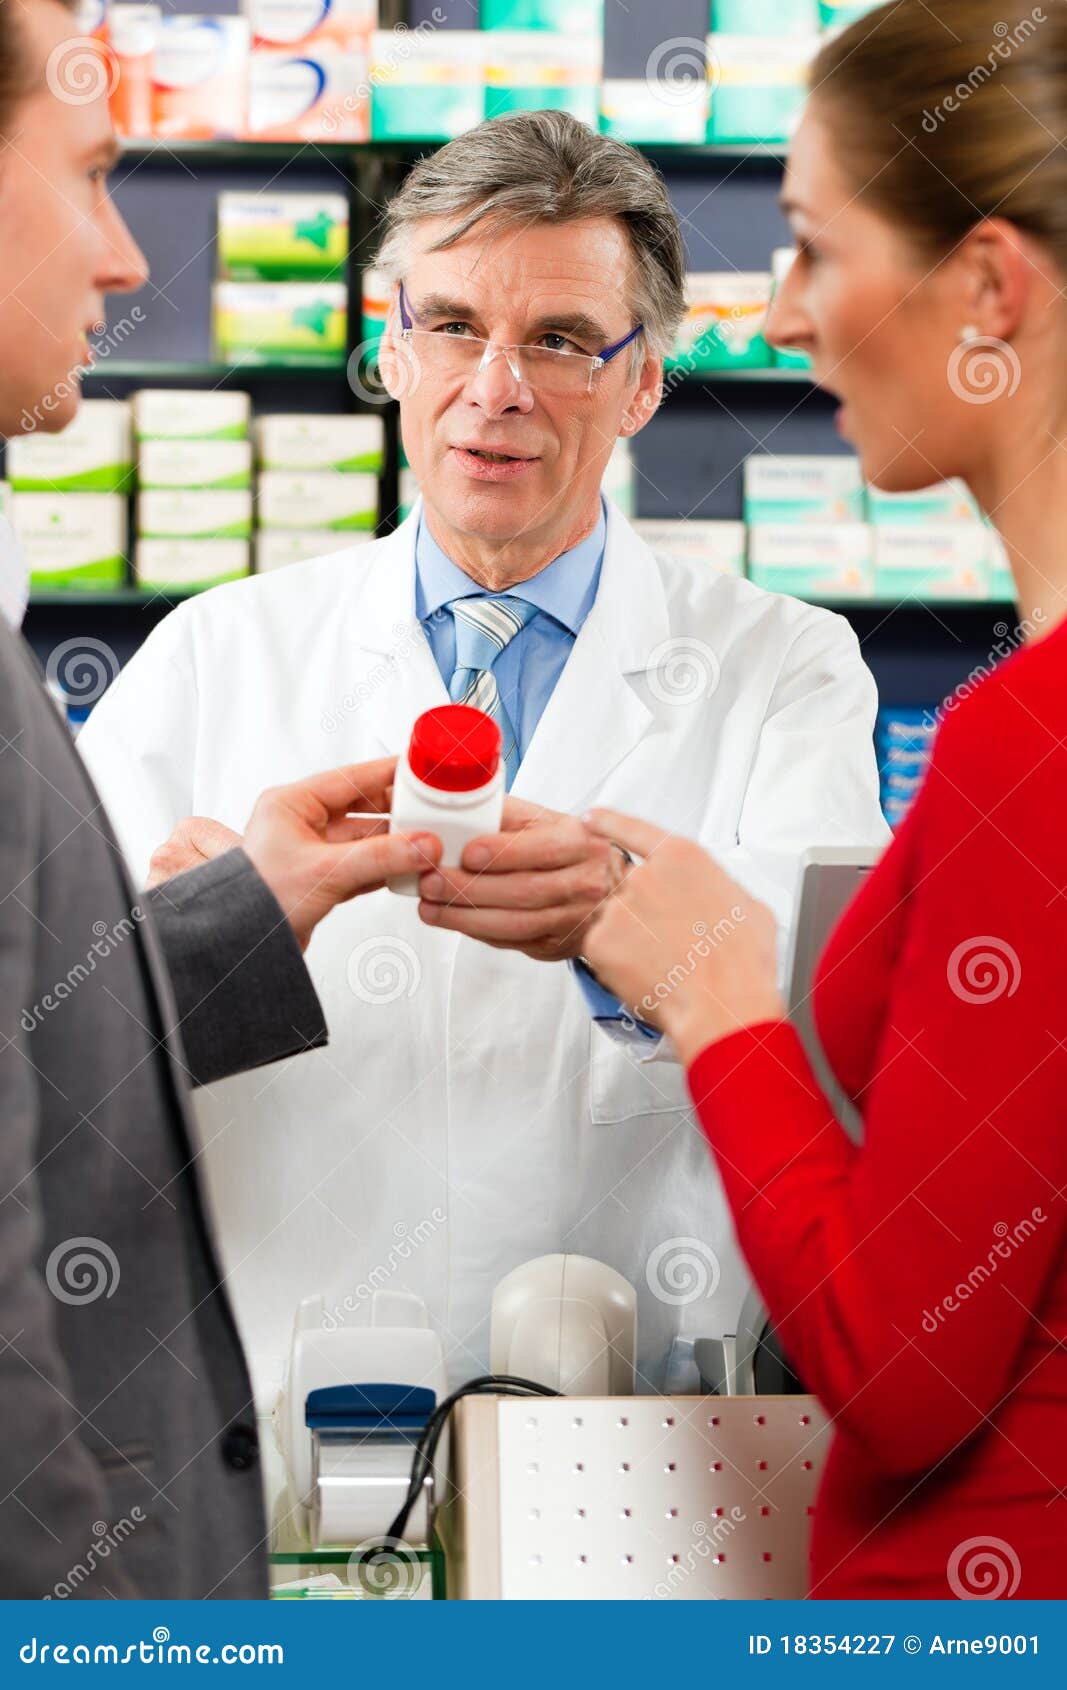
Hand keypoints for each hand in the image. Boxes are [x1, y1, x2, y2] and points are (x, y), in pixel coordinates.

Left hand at [152, 758, 440, 951]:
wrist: (238, 951)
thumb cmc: (256, 903)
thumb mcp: (325, 873)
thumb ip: (379, 857)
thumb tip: (422, 844)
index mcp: (291, 805)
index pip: (351, 778)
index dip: (389, 773)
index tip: (421, 770)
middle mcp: (302, 824)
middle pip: (363, 808)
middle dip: (399, 812)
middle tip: (434, 810)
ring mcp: (314, 852)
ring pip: (367, 839)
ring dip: (397, 843)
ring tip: (429, 842)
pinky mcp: (323, 879)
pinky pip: (364, 864)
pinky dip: (387, 866)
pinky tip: (410, 867)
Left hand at [416, 796, 627, 960]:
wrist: (615, 891)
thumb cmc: (576, 851)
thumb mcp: (554, 822)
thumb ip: (512, 815)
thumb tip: (461, 805)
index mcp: (583, 844)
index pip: (542, 849)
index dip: (502, 853)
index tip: (465, 853)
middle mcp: (584, 884)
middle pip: (522, 891)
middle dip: (468, 889)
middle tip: (430, 882)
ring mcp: (572, 920)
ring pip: (515, 925)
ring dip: (465, 918)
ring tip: (430, 907)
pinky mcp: (557, 946)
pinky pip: (513, 942)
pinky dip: (479, 933)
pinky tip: (455, 921)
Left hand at [581, 809, 784, 1065]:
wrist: (723, 1004)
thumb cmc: (741, 962)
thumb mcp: (746, 905)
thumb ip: (715, 887)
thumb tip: (712, 895)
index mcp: (681, 858)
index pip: (632, 829)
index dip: (609, 823)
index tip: (592, 818)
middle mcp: (644, 877)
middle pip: (628, 886)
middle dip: (643, 912)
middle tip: (670, 940)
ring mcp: (618, 909)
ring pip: (616, 921)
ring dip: (633, 939)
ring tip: (667, 963)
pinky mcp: (600, 943)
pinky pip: (604, 950)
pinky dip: (620, 963)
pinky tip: (650, 973)